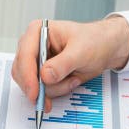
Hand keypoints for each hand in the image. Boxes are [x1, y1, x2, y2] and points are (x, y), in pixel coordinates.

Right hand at [11, 17, 128, 108]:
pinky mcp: (42, 73)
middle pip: (22, 72)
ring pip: (30, 84)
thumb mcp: (81, 51)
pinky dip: (54, 92)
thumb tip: (45, 76)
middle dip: (40, 86)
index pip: (25, 55)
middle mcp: (33, 46)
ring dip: (52, 89)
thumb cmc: (95, 41)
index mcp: (38, 31)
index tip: (35, 93)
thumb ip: (62, 64)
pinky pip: (40, 90)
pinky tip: (69, 83)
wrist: (106, 48)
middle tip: (50, 98)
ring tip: (72, 80)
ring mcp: (36, 61)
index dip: (28, 76)